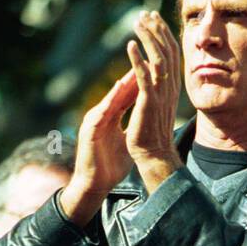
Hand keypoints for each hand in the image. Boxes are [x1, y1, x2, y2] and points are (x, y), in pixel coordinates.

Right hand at [60, 69, 138, 222]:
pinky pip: (101, 111)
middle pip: (120, 93)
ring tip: (135, 69)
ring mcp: (95, 121)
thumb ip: (134, 128)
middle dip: (133, 76)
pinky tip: (118, 89)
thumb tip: (149, 122)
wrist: (94, 185)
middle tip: (147, 60)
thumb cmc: (110, 167)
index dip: (142, 84)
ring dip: (121, 83)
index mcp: (112, 118)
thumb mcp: (127, 143)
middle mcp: (103, 115)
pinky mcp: (90, 130)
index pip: (128, 96)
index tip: (157, 71)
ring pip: (110, 98)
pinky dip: (110, 99)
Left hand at [124, 10, 181, 170]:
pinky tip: (130, 45)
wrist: (154, 156)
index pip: (171, 54)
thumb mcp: (159, 106)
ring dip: (148, 38)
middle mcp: (169, 88)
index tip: (154, 18)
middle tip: (146, 13)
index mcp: (172, 87)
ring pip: (158, 59)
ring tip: (138, 22)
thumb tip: (155, 76)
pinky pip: (144, 77)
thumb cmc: (153, 135)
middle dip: (157, 30)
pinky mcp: (149, 103)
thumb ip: (158, 89)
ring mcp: (160, 95)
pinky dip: (137, 60)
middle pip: (167, 51)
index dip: (163, 34)